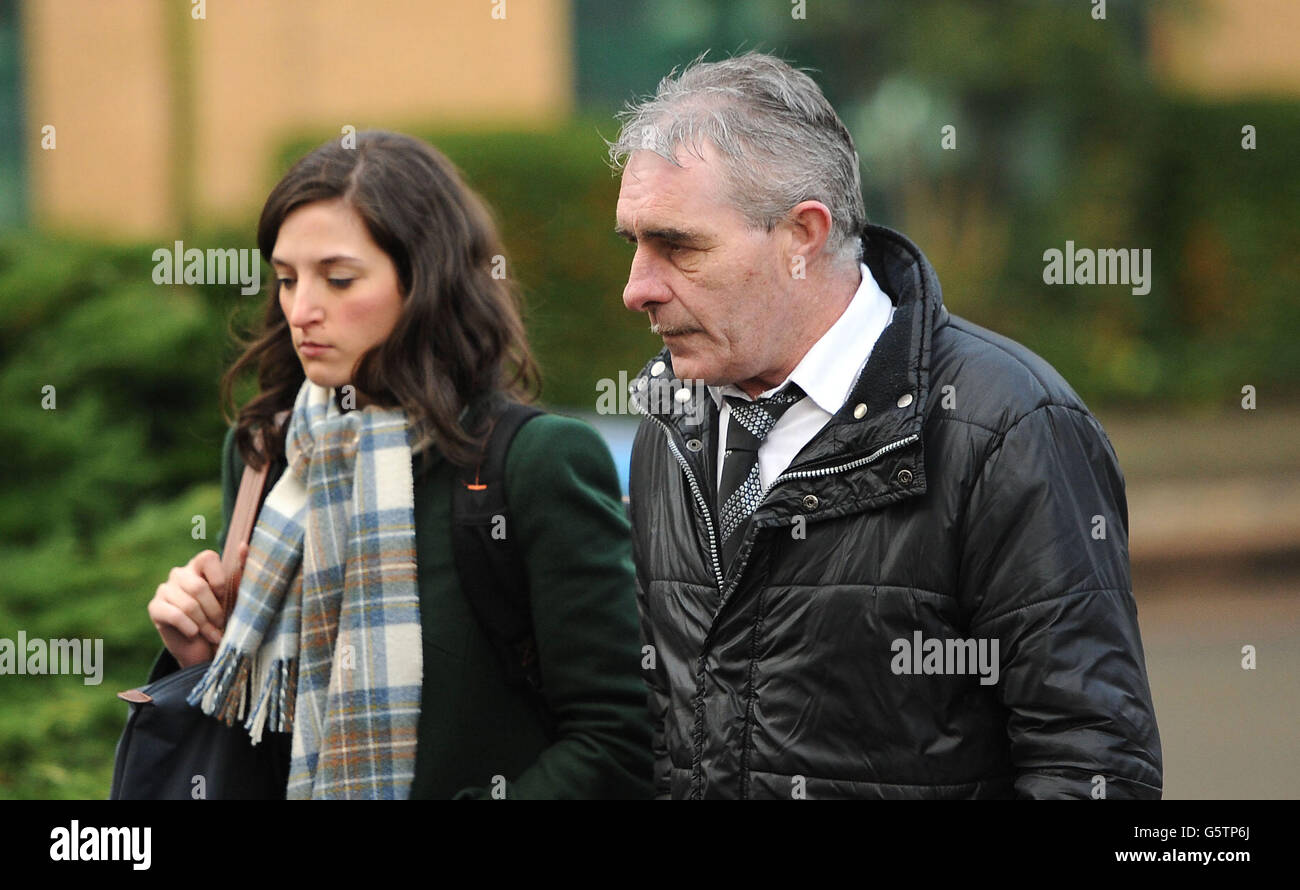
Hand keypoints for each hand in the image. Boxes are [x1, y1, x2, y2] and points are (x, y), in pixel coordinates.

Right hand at [147, 543, 246, 668]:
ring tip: (211, 634)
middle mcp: (180, 573)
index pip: (208, 558)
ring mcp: (165, 589)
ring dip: (204, 623)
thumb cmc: (222, 618)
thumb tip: (244, 546)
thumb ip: (241, 571)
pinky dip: (189, 627)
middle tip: (220, 624)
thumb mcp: (235, 596)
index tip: (225, 597)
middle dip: (214, 610)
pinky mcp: (155, 607)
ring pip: (188, 604)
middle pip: (198, 587)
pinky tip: (194, 633)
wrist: (204, 648)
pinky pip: (174, 615)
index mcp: (199, 565)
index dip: (219, 580)